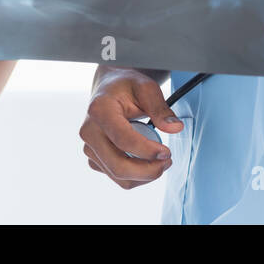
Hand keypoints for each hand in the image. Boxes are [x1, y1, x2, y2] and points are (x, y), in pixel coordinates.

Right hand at [80, 68, 182, 188]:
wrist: (109, 88)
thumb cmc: (126, 86)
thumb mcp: (146, 88)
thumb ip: (160, 108)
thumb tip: (175, 128)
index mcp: (100, 110)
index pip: (123, 139)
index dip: (147, 151)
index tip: (166, 152)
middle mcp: (89, 131)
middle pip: (118, 165)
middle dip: (148, 171)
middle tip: (167, 161)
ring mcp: (89, 147)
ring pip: (118, 176)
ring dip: (144, 176)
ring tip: (160, 162)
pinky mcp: (94, 157)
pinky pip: (116, 177)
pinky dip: (136, 176)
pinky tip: (147, 162)